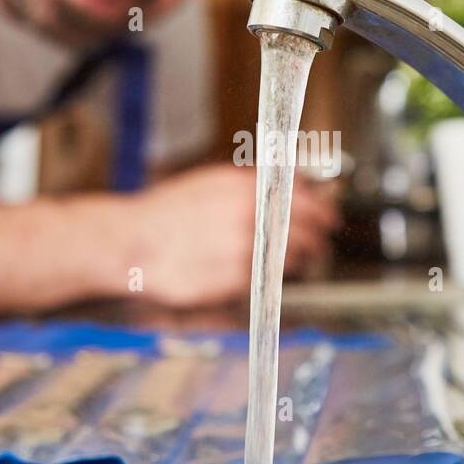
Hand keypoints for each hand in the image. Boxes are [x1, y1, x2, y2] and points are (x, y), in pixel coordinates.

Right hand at [128, 164, 338, 306]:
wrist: (134, 243)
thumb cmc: (168, 211)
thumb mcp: (213, 181)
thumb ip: (255, 183)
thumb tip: (294, 184)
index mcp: (249, 191)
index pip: (308, 202)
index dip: (324, 212)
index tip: (330, 219)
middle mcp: (252, 220)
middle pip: (306, 235)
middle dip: (315, 240)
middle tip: (316, 244)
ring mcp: (245, 253)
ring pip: (289, 260)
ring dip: (293, 259)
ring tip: (278, 256)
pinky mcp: (236, 282)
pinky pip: (265, 279)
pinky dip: (263, 276)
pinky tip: (247, 269)